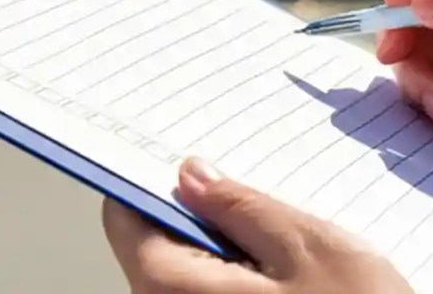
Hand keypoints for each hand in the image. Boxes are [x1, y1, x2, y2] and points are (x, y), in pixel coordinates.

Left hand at [102, 157, 412, 293]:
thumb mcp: (307, 248)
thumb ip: (242, 208)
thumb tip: (192, 176)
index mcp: (171, 289)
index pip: (124, 218)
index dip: (150, 177)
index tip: (181, 153)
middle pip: (157, 246)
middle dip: (198, 209)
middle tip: (248, 183)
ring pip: (190, 273)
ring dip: (226, 244)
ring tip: (279, 227)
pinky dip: (241, 275)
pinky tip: (286, 268)